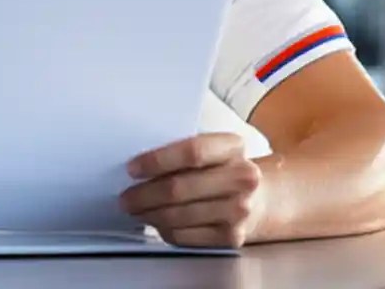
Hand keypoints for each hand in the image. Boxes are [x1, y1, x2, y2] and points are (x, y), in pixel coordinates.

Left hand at [120, 133, 264, 247]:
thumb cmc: (221, 169)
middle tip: (124, 197)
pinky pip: (186, 236)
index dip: (157, 161)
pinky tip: (156, 222)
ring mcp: (239, 210)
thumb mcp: (211, 149)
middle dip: (144, 195)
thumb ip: (180, 151)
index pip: (192, 152)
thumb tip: (136, 166)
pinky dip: (164, 230)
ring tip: (135, 210)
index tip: (131, 169)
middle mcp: (242, 178)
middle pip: (179, 188)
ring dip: (149, 214)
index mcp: (232, 147)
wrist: (260, 199)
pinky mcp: (232, 236)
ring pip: (179, 215)